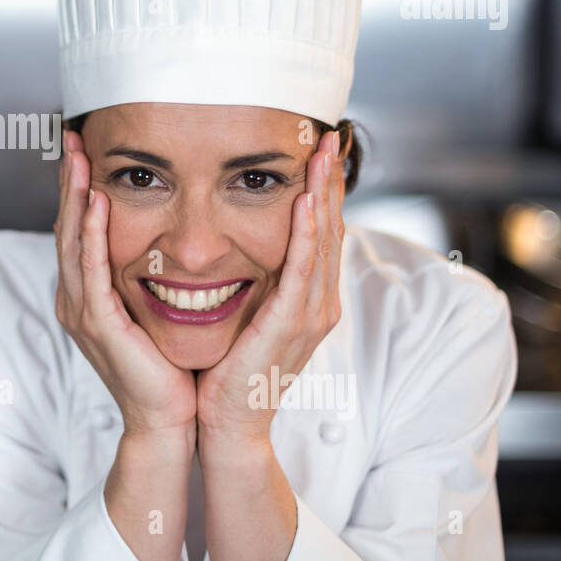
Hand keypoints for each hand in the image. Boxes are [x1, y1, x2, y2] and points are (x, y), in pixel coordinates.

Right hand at [54, 129, 197, 436]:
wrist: (167, 417)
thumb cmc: (166, 366)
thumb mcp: (151, 309)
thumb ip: (146, 275)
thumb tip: (164, 236)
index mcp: (86, 294)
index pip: (77, 230)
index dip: (77, 188)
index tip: (83, 149)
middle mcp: (75, 299)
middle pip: (65, 227)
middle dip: (68, 181)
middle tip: (71, 137)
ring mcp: (82, 312)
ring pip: (72, 242)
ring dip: (74, 197)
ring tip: (78, 158)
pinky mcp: (99, 325)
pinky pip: (93, 271)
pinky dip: (92, 235)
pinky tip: (97, 205)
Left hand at [195, 128, 345, 444]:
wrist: (228, 422)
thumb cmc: (232, 369)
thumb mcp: (251, 314)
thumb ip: (259, 280)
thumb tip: (247, 242)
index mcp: (310, 299)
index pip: (322, 233)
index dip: (324, 191)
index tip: (320, 151)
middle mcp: (320, 303)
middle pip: (331, 229)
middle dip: (330, 182)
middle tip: (329, 138)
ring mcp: (310, 315)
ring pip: (322, 242)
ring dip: (323, 195)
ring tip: (322, 155)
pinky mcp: (291, 325)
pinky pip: (302, 271)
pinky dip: (306, 234)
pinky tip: (306, 203)